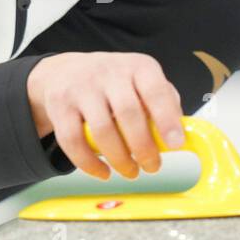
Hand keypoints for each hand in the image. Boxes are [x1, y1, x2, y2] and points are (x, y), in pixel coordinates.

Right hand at [26, 52, 185, 179]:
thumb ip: (164, 103)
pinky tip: (103, 172)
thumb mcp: (142, 81)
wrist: (66, 72)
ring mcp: (81, 87)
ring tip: (130, 172)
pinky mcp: (59, 105)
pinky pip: (72, 140)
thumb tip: (180, 135)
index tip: (175, 144)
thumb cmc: (114, 83)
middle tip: (152, 167)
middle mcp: (109, 72)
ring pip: (102, 130)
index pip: (155, 91)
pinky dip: (89, 164)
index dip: (167, 119)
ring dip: (119, 159)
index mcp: (138, 66)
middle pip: (128, 114)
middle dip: (143, 148)